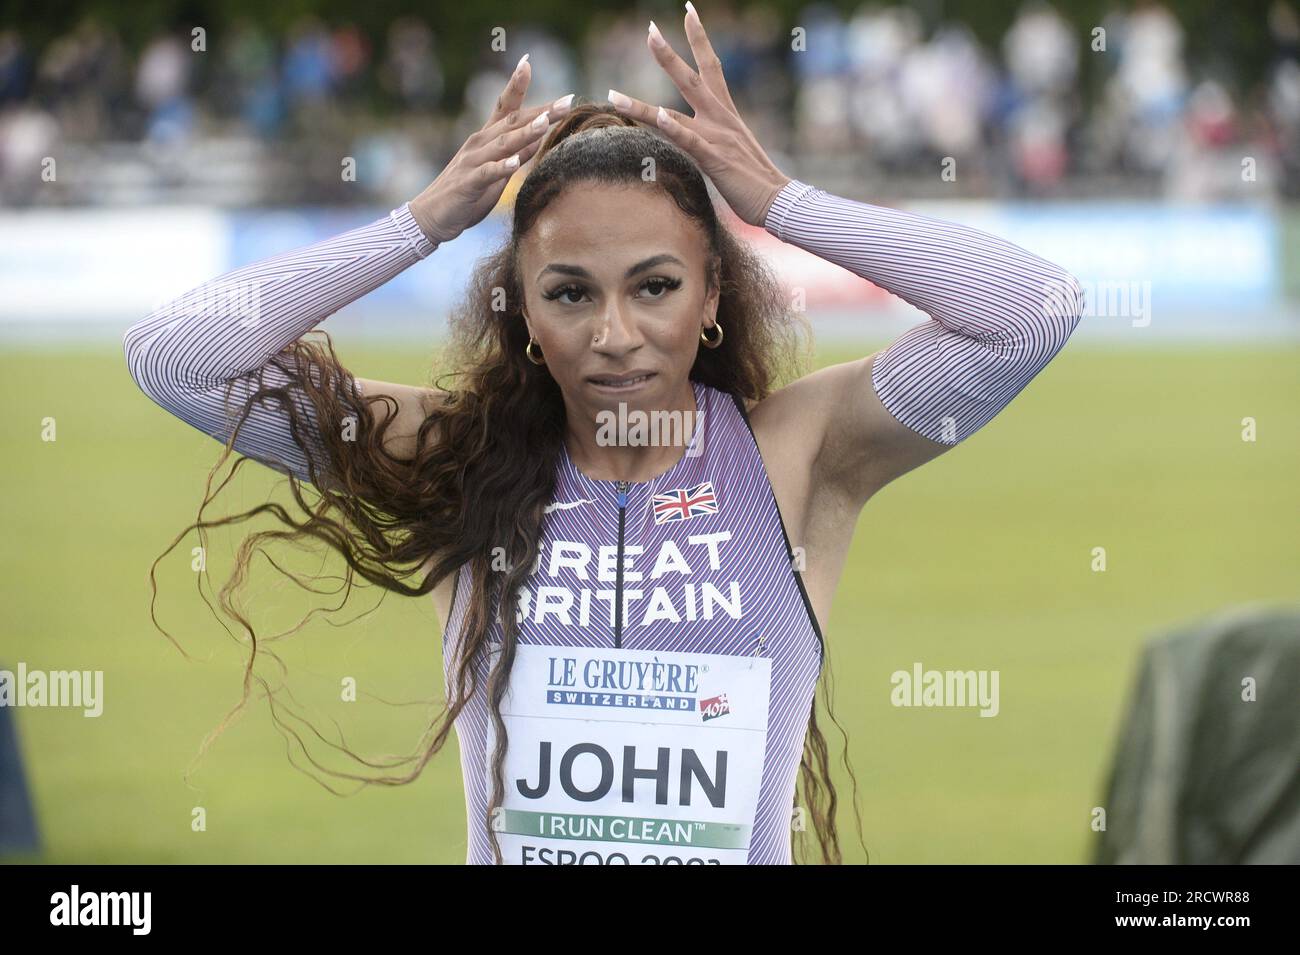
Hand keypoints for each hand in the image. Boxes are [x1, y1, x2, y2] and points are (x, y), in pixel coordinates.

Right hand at [409, 56, 573, 243]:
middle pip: (513, 122)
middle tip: (567, 100)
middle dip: (542, 111)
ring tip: (545, 123)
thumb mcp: (497, 173)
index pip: (504, 107)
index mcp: (486, 138)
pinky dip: (501, 167)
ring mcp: (472, 161)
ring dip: (525, 132)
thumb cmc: (467, 195)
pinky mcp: (468, 183)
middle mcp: (479, 143)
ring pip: (502, 143)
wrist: (431, 217)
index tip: (528, 62)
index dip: (516, 85)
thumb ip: (517, 153)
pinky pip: (487, 173)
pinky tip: (515, 162)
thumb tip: (540, 136)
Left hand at [607, 4, 790, 227]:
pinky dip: (673, 128)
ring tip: (613, 94)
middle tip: (650, 29)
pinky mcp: (715, 160)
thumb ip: (714, 138)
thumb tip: (700, 138)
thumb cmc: (756, 181)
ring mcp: (716, 138)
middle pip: (690, 78)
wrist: (777, 200)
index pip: (712, 66)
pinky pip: (689, 141)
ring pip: (672, 114)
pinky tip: (657, 115)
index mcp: (726, 114)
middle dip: (668, 54)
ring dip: (639, 106)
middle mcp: (720, 119)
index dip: (699, 38)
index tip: (688, 11)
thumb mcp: (732, 151)